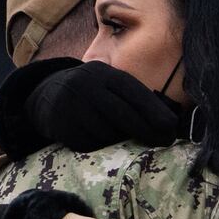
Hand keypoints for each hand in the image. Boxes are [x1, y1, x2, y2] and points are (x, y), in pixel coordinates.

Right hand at [0, 58, 178, 160]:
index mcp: (103, 73)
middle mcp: (86, 86)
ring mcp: (72, 106)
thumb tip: (169, 120)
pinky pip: (90, 144)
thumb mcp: (109, 85)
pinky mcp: (61, 125)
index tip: (171, 129)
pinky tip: (96, 136)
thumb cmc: (92, 93)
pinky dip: (99, 145)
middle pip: (124, 115)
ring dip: (118, 139)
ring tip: (116, 134)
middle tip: (163, 142)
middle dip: (147, 131)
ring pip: (108, 133)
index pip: (135, 94)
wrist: (46, 95)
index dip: (156, 114)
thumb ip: (134, 98)